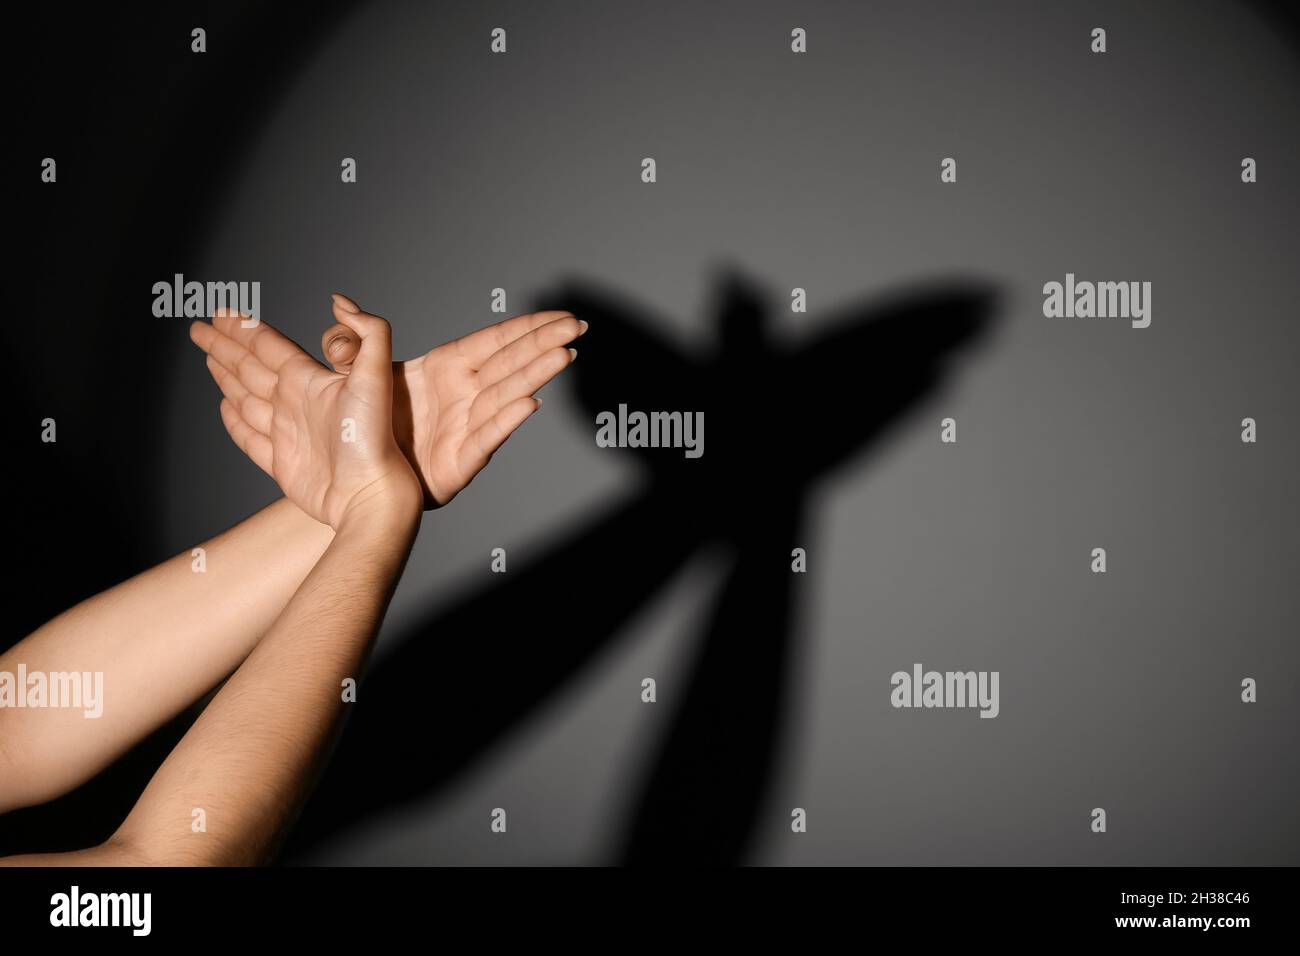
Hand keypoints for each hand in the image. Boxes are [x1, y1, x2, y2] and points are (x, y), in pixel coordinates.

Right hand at [189, 308, 419, 528]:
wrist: (369, 495)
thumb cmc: (373, 438)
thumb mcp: (375, 375)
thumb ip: (369, 331)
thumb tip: (339, 300)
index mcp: (309, 380)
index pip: (267, 345)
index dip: (242, 328)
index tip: (220, 311)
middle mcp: (296, 403)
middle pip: (250, 366)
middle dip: (224, 346)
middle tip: (199, 327)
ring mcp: (288, 433)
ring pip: (247, 398)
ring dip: (226, 377)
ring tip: (210, 359)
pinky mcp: (282, 463)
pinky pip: (251, 437)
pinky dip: (234, 422)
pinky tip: (225, 407)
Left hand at [320, 294, 584, 507]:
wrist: (358, 484)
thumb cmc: (365, 432)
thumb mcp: (349, 377)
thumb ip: (349, 340)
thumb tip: (340, 303)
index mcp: (442, 371)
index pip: (492, 342)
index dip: (526, 328)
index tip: (557, 315)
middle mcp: (460, 396)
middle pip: (509, 363)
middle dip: (542, 343)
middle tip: (575, 326)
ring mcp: (464, 428)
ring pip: (506, 395)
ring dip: (536, 375)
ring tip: (564, 356)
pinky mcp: (459, 462)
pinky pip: (486, 439)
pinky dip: (506, 422)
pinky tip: (527, 405)